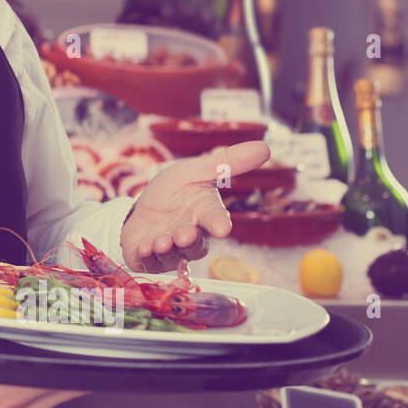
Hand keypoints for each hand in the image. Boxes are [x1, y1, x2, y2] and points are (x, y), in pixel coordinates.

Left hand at [119, 139, 270, 272]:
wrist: (142, 206)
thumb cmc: (175, 190)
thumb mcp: (196, 171)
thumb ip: (227, 163)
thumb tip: (265, 147)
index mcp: (206, 214)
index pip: (217, 220)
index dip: (219, 224)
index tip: (222, 228)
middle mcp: (192, 235)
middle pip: (196, 244)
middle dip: (190, 240)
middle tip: (184, 235)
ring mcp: (172, 249)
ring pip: (174, 255)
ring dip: (168, 249)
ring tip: (161, 242)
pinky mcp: (151, 257)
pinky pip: (150, 261)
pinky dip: (146, 256)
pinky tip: (142, 248)